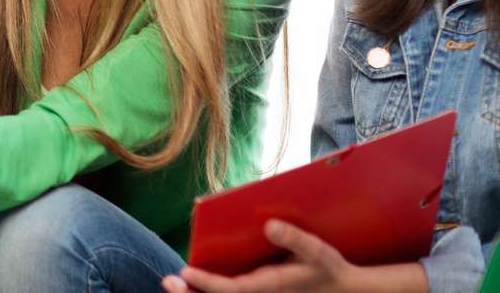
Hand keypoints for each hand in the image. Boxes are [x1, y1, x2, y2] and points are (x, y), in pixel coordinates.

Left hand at [162, 220, 371, 292]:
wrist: (344, 291)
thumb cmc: (329, 270)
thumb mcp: (318, 252)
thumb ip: (295, 240)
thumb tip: (270, 225)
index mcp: (269, 287)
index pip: (231, 289)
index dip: (207, 283)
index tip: (186, 272)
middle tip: (167, 280)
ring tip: (172, 283)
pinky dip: (212, 290)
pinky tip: (193, 283)